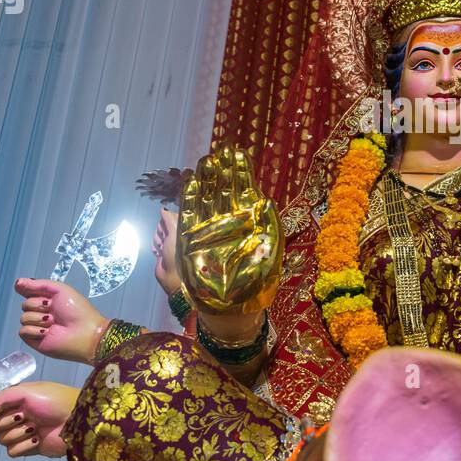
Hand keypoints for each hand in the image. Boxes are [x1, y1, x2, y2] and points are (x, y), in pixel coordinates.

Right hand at [0, 381, 80, 458]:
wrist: (76, 418)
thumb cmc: (55, 400)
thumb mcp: (27, 392)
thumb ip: (1, 398)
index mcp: (17, 401)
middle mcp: (18, 417)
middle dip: (7, 421)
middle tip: (24, 415)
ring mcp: (24, 433)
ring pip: (2, 440)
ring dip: (18, 433)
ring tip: (35, 426)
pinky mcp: (30, 448)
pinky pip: (12, 452)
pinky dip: (23, 446)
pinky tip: (37, 439)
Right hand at [14, 277, 108, 364]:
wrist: (84, 332)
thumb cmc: (78, 311)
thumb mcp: (60, 290)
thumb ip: (38, 285)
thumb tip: (18, 282)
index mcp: (48, 299)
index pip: (29, 292)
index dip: (25, 289)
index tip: (22, 286)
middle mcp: (42, 312)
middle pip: (25, 304)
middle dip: (37, 305)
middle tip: (52, 309)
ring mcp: (38, 326)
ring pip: (23, 317)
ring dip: (38, 318)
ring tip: (53, 322)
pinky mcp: (35, 340)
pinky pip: (23, 331)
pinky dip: (34, 330)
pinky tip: (47, 332)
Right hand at [152, 207, 183, 296]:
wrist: (171, 275)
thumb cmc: (177, 255)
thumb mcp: (174, 234)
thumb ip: (169, 220)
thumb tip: (163, 209)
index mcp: (183, 230)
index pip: (171, 216)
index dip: (167, 221)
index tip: (168, 228)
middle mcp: (176, 235)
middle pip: (162, 224)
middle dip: (161, 232)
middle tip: (166, 241)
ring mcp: (168, 242)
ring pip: (157, 233)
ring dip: (158, 241)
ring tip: (163, 249)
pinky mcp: (162, 249)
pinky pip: (153, 242)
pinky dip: (155, 247)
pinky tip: (159, 253)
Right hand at [178, 144, 282, 315]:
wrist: (233, 310)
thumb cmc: (256, 284)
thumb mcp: (270, 254)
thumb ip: (269, 226)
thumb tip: (266, 200)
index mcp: (250, 222)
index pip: (244, 190)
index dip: (241, 171)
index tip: (239, 153)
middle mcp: (229, 222)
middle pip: (224, 189)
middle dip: (223, 170)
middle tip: (222, 150)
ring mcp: (209, 230)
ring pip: (207, 198)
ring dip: (206, 179)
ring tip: (207, 160)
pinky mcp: (192, 241)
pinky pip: (190, 216)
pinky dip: (190, 199)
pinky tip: (191, 181)